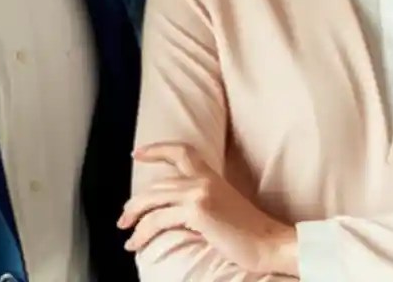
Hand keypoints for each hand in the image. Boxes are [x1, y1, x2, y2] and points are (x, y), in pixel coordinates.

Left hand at [118, 142, 298, 275]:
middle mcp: (204, 180)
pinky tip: (136, 243)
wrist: (269, 243)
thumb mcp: (224, 208)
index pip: (183, 152)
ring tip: (126, 231)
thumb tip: (175, 211)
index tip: (137, 153)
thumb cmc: (249, 233)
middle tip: (124, 217)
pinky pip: (157, 219)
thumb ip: (202, 201)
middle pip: (157, 184)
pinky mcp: (197, 210)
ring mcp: (200, 193)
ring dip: (133, 217)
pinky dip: (141, 233)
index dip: (157, 150)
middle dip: (135, 201)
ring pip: (152, 200)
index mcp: (213, 177)